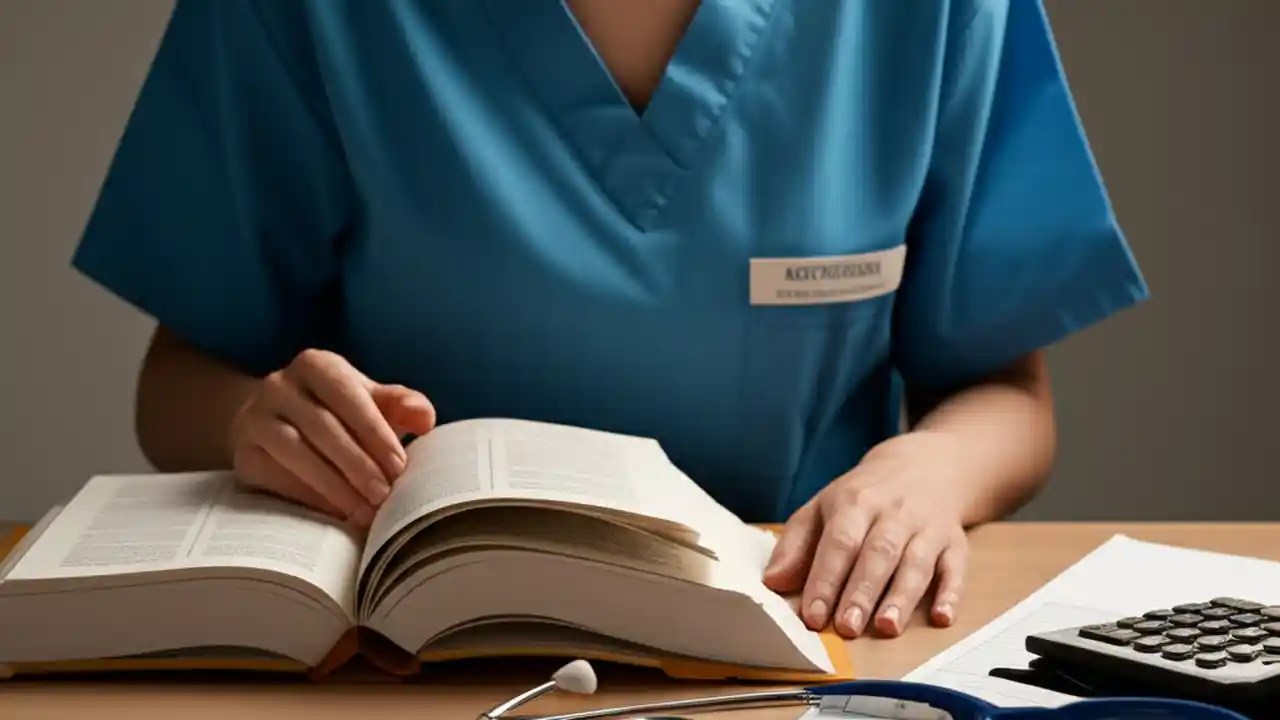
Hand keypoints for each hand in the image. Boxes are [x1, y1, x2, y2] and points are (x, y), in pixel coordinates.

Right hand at [228, 349, 435, 527]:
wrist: (274, 423)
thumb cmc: (336, 413)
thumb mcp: (369, 402)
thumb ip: (400, 406)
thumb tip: (425, 418)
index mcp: (317, 365)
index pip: (349, 396)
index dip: (376, 433)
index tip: (400, 466)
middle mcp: (280, 384)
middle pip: (323, 426)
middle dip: (358, 464)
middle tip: (384, 494)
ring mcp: (255, 417)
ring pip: (295, 451)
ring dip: (334, 485)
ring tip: (364, 510)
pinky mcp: (243, 451)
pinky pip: (274, 475)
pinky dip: (307, 495)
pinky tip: (333, 513)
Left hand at [762, 432, 968, 637]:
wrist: (923, 465)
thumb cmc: (863, 496)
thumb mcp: (823, 507)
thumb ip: (797, 545)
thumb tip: (773, 581)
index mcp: (854, 502)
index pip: (839, 542)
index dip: (825, 580)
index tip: (813, 615)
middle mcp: (893, 513)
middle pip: (878, 554)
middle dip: (861, 592)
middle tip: (847, 627)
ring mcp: (927, 526)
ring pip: (916, 563)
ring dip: (902, 597)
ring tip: (886, 627)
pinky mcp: (954, 541)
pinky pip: (956, 567)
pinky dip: (951, 593)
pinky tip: (942, 617)